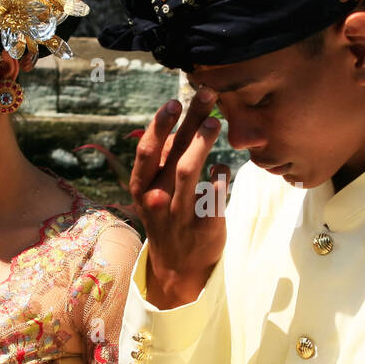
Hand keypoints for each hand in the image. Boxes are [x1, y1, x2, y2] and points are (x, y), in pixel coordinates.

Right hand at [131, 88, 230, 306]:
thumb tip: (174, 121)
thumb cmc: (168, 219)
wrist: (179, 267)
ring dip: (202, 142)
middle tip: (206, 96)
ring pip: (190, 171)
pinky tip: (222, 168)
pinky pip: (216, 192)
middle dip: (189, 121)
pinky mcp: (206, 225)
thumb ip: (162, 161)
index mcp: (142, 188)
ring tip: (216, 122)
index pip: (147, 151)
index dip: (160, 124)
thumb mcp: (155, 192)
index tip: (174, 102)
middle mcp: (158, 199)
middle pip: (173, 153)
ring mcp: (180, 214)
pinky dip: (221, 175)